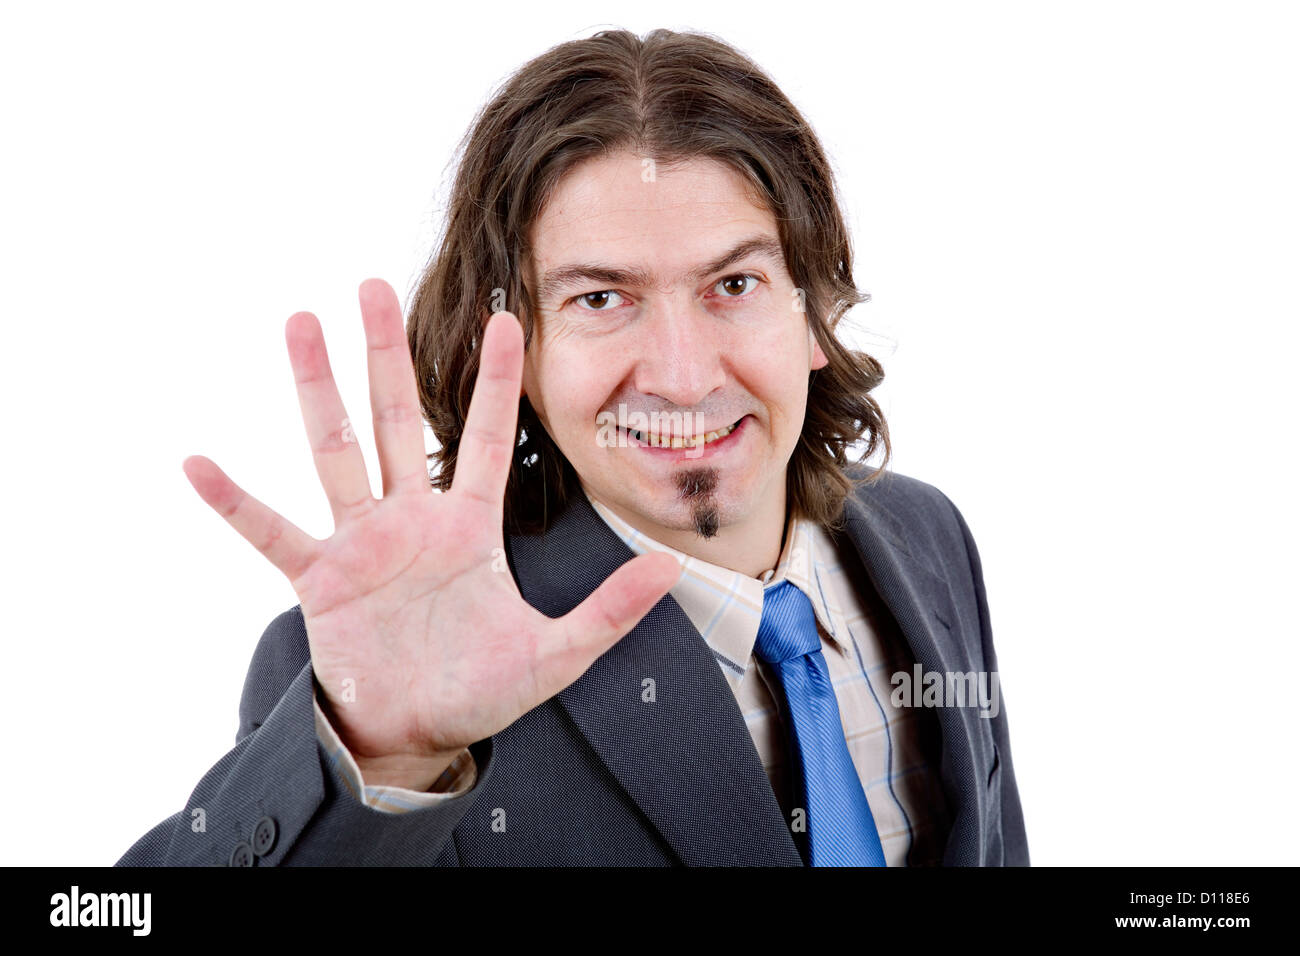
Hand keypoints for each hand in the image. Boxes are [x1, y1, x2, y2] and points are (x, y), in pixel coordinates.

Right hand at [182, 279, 680, 786]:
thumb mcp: (555, 654)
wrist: (417, 733)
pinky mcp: (319, 579)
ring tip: (299, 322)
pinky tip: (197, 464)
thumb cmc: (481, 690)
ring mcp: (361, 544)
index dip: (495, 381)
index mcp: (468, 528)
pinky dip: (235, 503)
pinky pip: (272, 532)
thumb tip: (674, 569)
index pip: (486, 439)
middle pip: (396, 420)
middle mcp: (412, 521)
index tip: (503, 318)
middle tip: (372, 283)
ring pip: (336, 451)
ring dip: (315, 390)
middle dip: (385, 353)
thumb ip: (609, 612)